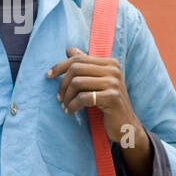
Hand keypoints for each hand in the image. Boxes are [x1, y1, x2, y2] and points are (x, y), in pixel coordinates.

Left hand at [46, 47, 153, 175]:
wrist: (126, 125)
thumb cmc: (108, 103)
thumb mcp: (98, 82)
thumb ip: (86, 66)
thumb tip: (69, 50)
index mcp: (110, 63)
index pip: (78, 58)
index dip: (60, 66)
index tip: (48, 76)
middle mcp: (113, 70)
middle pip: (75, 69)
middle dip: (62, 84)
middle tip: (59, 98)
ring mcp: (114, 83)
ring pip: (77, 83)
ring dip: (67, 97)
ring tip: (65, 106)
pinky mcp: (112, 97)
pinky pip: (83, 98)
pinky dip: (73, 105)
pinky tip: (71, 112)